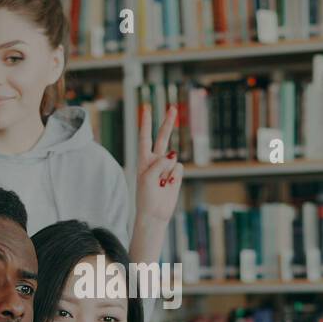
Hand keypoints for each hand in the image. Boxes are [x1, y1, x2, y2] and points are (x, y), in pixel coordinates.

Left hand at [135, 103, 182, 224]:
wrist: (155, 214)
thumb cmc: (146, 197)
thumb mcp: (147, 177)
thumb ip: (160, 163)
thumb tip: (174, 154)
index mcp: (143, 159)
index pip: (145, 137)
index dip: (146, 122)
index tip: (147, 107)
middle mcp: (155, 160)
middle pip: (163, 137)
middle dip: (168, 123)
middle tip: (173, 107)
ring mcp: (167, 167)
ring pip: (172, 158)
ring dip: (167, 172)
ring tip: (161, 184)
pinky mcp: (176, 174)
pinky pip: (179, 168)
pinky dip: (175, 177)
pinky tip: (169, 185)